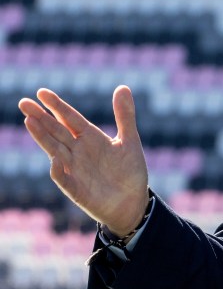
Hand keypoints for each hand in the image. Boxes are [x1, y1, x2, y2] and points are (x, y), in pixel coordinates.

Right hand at [18, 86, 149, 236]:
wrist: (132, 202)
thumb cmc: (129, 171)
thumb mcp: (129, 140)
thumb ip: (124, 115)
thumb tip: (122, 86)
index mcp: (90, 138)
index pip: (69, 118)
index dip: (57, 106)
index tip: (41, 92)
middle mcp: (78, 151)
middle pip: (56, 131)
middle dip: (41, 117)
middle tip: (23, 102)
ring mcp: (75, 170)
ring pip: (55, 150)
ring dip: (43, 138)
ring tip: (30, 121)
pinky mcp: (77, 190)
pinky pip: (65, 179)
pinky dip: (59, 171)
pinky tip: (55, 160)